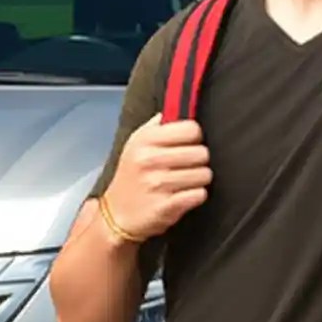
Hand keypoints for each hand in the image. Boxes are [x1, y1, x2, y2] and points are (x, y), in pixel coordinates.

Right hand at [102, 113, 210, 242]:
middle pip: (201, 152)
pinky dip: (196, 196)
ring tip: (185, 182)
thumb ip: (156, 125)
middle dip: (199, 160)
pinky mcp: (167, 206)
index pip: (191, 128)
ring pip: (204, 174)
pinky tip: (184, 195)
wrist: (117, 215)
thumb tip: (177, 106)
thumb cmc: (130, 177)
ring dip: (199, 179)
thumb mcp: (135, 144)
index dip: (194, 137)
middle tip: (187, 166)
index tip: (188, 144)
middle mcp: (150, 160)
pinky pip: (200, 194)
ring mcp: (158, 184)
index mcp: (145, 140)